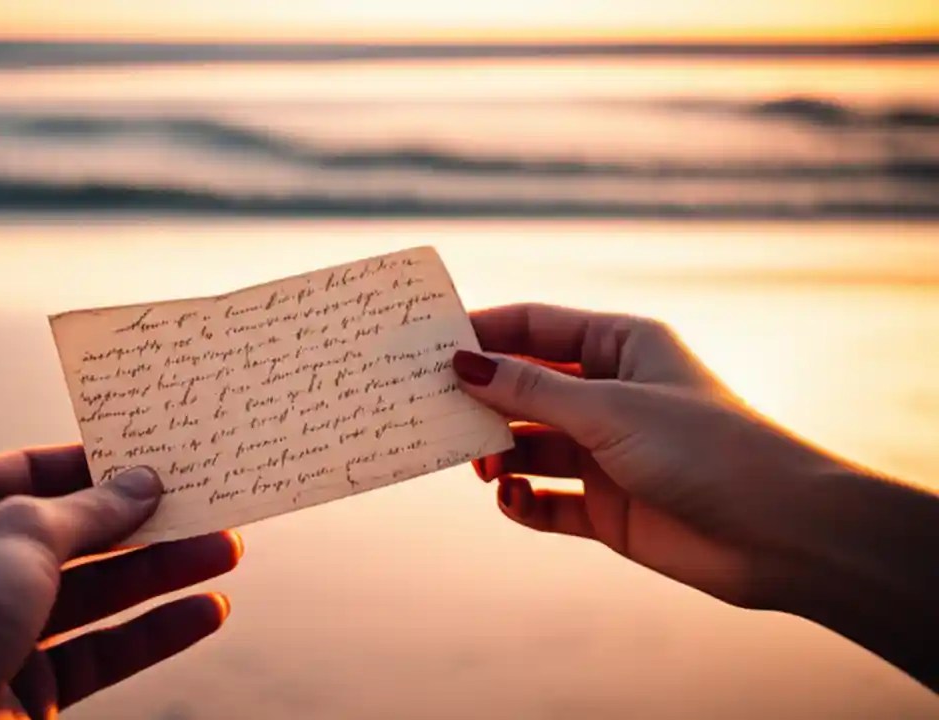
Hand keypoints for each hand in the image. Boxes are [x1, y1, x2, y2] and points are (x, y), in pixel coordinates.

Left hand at [0, 446, 240, 718]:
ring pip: (97, 595)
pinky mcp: (28, 687)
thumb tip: (139, 483)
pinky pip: (103, 652)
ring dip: (162, 573)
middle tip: (202, 504)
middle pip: (74, 536)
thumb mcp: (20, 532)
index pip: (27, 474)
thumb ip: (90, 509)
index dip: (90, 464)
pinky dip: (154, 632)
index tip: (148, 456)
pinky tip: (202, 611)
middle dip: (142, 522)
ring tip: (222, 550)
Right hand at [453, 304, 938, 687]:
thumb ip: (528, 390)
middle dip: (481, 401)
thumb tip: (460, 363)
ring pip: (528, 445)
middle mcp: (610, 395)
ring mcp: (606, 453)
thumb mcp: (607, 409)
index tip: (427, 347)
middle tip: (433, 416)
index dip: (482, 333)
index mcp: (620, 347)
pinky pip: (545, 499)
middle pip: (523, 387)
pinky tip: (513, 500)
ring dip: (497, 454)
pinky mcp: (606, 507)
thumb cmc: (705, 449)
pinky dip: (522, 501)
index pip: (534, 327)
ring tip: (481, 468)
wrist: (781, 536)